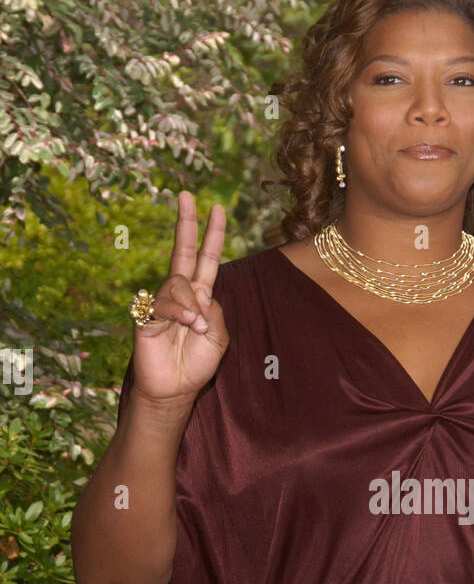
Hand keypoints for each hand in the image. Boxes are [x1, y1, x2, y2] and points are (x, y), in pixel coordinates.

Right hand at [130, 191, 227, 404]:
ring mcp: (162, 302)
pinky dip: (179, 311)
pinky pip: (162, 303)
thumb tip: (200, 293)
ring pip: (177, 283)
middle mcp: (180, 293)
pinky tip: (187, 323)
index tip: (218, 209)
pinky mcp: (145, 316)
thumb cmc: (197, 364)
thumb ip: (215, 310)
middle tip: (187, 195)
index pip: (206, 259)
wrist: (176, 388)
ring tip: (197, 326)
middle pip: (183, 251)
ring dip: (192, 304)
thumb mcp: (218, 336)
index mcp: (201, 296)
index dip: (212, 235)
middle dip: (186, 223)